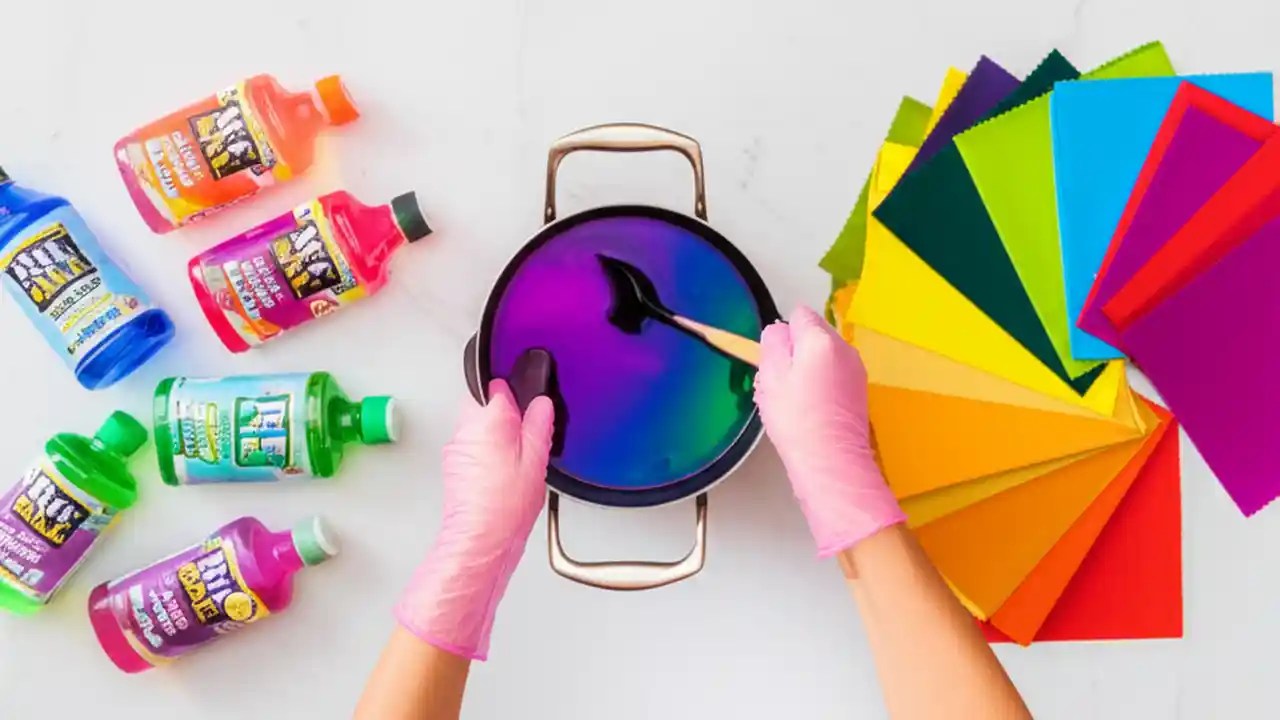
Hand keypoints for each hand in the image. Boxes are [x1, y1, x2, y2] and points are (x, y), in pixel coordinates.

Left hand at [395, 379, 554, 660]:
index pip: (497, 386)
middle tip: (524, 434)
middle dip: (502, 413)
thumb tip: (541, 405)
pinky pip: (471, 447)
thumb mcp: (536, 460)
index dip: (516, 392)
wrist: (480, 540)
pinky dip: (485, 453)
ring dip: (493, 434)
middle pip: (482, 403)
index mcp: (488, 420)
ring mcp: (457, 448)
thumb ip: (538, 425)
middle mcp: (466, 430)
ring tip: (514, 459)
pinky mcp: (454, 466)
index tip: (529, 404)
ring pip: (476, 426)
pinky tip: (502, 473)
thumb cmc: (504, 507)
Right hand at [754, 306, 904, 556]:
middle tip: (778, 382)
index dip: (781, 334)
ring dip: (805, 369)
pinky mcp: (858, 392)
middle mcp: (844, 348)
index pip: (798, 314)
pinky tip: (808, 411)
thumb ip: (772, 343)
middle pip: (812, 334)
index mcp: (821, 339)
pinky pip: (832, 375)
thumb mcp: (770, 375)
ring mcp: (855, 370)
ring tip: (792, 401)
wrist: (831, 463)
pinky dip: (819, 386)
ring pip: (822, 356)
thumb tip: (779, 331)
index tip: (773, 360)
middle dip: (794, 351)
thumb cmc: (796, 419)